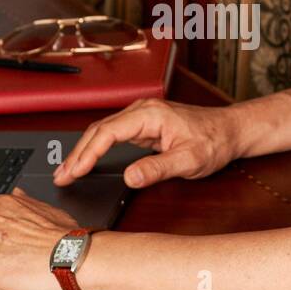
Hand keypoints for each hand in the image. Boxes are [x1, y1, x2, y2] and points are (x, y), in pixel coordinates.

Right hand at [54, 98, 240, 189]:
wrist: (229, 131)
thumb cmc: (213, 141)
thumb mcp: (189, 160)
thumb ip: (158, 169)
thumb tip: (129, 178)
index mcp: (149, 115)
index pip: (108, 133)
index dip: (88, 153)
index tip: (75, 172)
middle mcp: (141, 111)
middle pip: (99, 130)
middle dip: (77, 154)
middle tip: (61, 177)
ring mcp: (140, 117)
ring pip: (102, 132)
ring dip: (83, 151)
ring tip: (66, 172)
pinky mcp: (142, 126)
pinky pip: (112, 136)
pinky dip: (95, 149)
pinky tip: (86, 161)